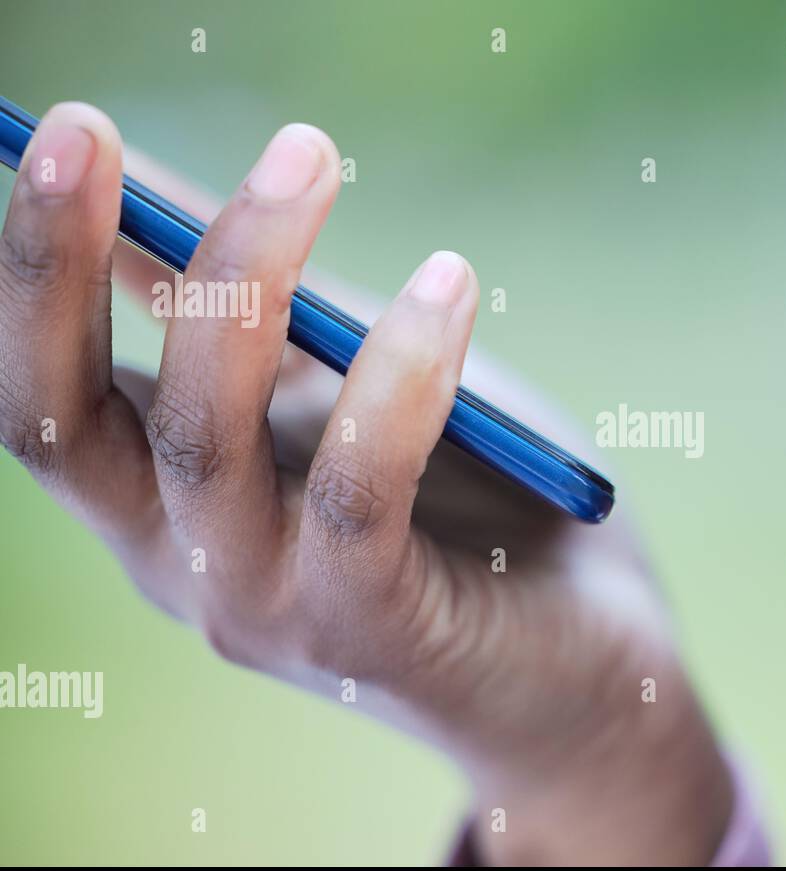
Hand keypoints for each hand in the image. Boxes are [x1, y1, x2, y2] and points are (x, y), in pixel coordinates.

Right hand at [0, 102, 731, 864]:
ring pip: (204, 438)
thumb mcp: (350, 395)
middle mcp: (183, 564)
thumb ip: (265, 323)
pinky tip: (448, 283)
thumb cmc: (472, 508)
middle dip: (54, 267)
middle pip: (63, 419)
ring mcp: (268, 606)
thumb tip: (159, 196)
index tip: (65, 134)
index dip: (28, 269)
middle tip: (85, 133)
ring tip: (309, 154)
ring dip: (245, 280)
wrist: (579, 669)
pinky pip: (357, 490)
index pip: (39, 394)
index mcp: (162, 505)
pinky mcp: (372, 631)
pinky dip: (395, 376)